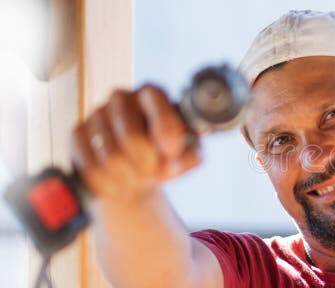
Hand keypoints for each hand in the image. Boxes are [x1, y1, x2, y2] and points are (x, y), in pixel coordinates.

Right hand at [70, 85, 199, 202]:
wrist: (137, 172)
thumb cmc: (166, 156)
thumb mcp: (189, 154)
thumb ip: (190, 154)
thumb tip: (173, 160)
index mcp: (152, 94)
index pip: (156, 103)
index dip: (166, 132)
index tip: (171, 153)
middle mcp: (121, 97)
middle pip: (131, 137)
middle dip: (147, 165)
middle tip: (152, 172)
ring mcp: (96, 114)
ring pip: (110, 158)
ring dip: (129, 179)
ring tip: (137, 180)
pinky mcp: (77, 134)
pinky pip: (91, 168)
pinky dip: (110, 185)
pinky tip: (118, 185)